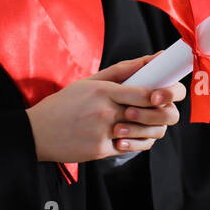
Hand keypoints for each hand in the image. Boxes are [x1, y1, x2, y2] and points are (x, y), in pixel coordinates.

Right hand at [24, 55, 184, 163]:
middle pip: (151, 114)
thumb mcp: (90, 81)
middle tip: (166, 109)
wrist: (38, 132)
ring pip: (146, 134)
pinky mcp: (100, 151)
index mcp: (103, 91)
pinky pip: (132, 148)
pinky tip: (134, 135)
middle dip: (166, 113)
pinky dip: (138, 142)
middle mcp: (105, 112)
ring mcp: (103, 133)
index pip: (145, 92)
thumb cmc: (65, 103)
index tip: (170, 91)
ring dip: (153, 129)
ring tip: (151, 123)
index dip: (164, 93)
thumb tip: (153, 58)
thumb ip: (123, 70)